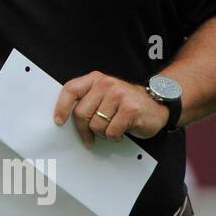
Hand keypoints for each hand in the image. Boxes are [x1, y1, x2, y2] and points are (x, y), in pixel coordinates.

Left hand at [52, 71, 168, 145]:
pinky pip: (111, 132)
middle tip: (89, 137)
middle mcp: (106, 84)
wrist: (157, 105)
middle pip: (81, 113)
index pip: (71, 90)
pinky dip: (114, 137)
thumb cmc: (126, 103)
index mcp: (95, 79)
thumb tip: (65, 119)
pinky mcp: (130, 109)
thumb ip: (87, 100)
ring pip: (96, 125)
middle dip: (84, 129)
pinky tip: (121, 131)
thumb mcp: (104, 95)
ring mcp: (119, 96)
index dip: (62, 106)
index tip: (59, 120)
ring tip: (112, 128)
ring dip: (102, 133)